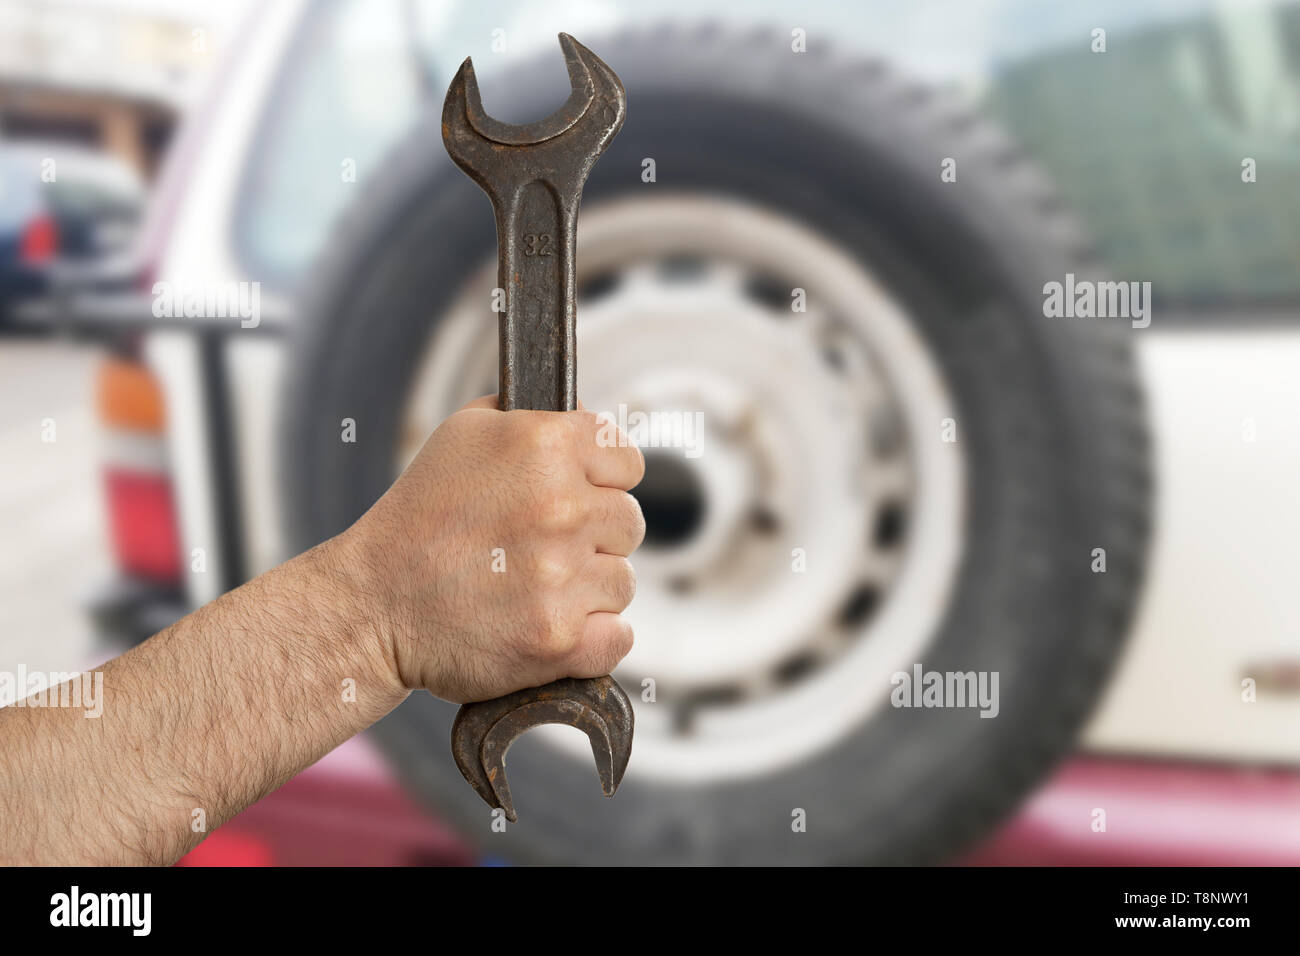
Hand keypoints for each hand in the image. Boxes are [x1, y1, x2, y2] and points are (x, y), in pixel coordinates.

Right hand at [337, 395, 645, 702]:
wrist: (373, 605)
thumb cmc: (420, 519)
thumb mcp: (465, 434)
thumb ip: (534, 417)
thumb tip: (588, 417)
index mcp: (544, 446)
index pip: (627, 460)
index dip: (602, 479)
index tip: (575, 495)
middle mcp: (561, 508)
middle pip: (629, 522)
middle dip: (594, 534)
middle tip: (540, 546)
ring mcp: (562, 578)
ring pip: (622, 581)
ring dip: (588, 586)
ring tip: (532, 586)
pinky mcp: (560, 640)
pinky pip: (619, 636)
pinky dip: (593, 638)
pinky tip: (550, 624)